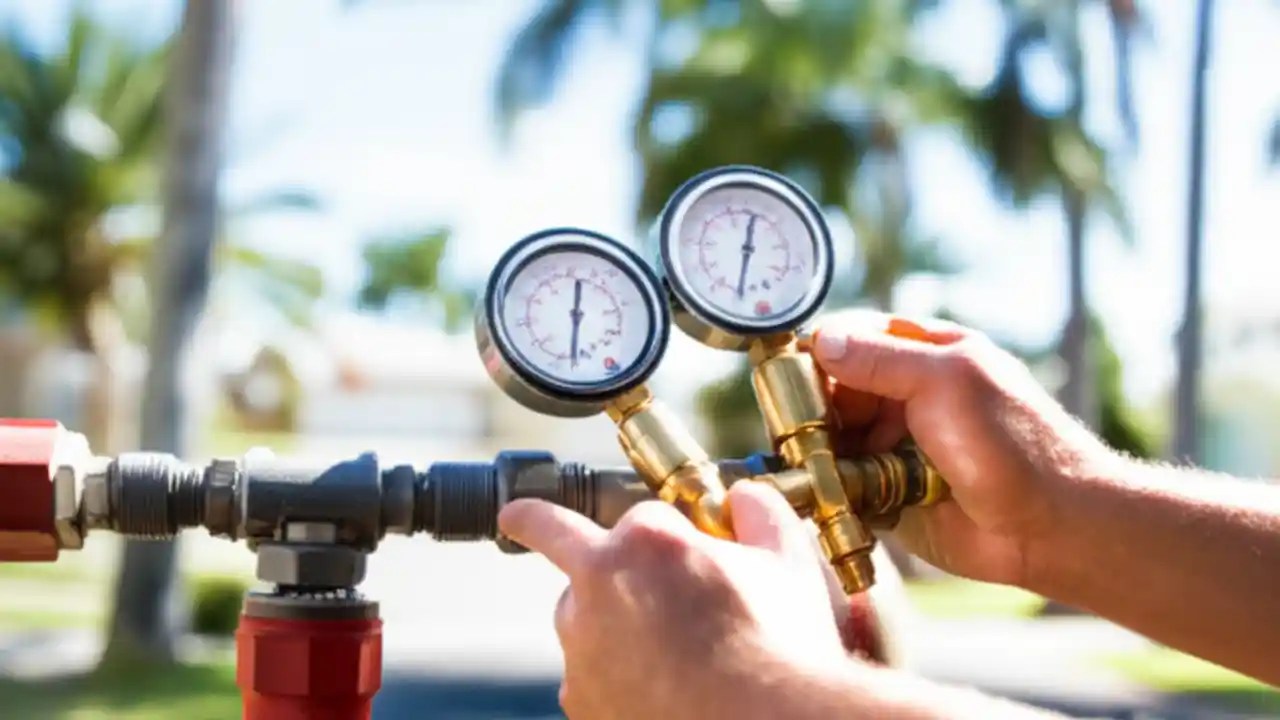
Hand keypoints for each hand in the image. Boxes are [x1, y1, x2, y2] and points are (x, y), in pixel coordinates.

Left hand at [498, 482, 847, 719]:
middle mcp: (597, 585)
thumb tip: (743, 497)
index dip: (671, 531)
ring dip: (606, 620)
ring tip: (664, 647)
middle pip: (579, 555)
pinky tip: (657, 686)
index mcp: (645, 539)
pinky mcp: (577, 698)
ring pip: (581, 618)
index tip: (668, 535)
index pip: (640, 511)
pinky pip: (587, 674)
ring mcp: (581, 647)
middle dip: (565, 543)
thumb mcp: (789, 564)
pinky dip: (611, 675)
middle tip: (526, 521)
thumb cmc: (781, 649)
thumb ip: (761, 513)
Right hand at [811, 310, 1118, 587]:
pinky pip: (842, 486)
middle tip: (801, 432)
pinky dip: (829, 490)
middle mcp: (906, 396)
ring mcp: (895, 445)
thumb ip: (881, 360)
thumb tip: (821, 340)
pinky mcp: (888, 493)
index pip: (852, 337)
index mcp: (925, 354)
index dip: (820, 353)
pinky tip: (823, 495)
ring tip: (814, 468)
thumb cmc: (1011, 444)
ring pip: (831, 440)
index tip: (793, 377)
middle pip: (832, 391)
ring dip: (818, 453)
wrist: (1049, 529)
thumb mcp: (944, 382)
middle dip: (812, 410)